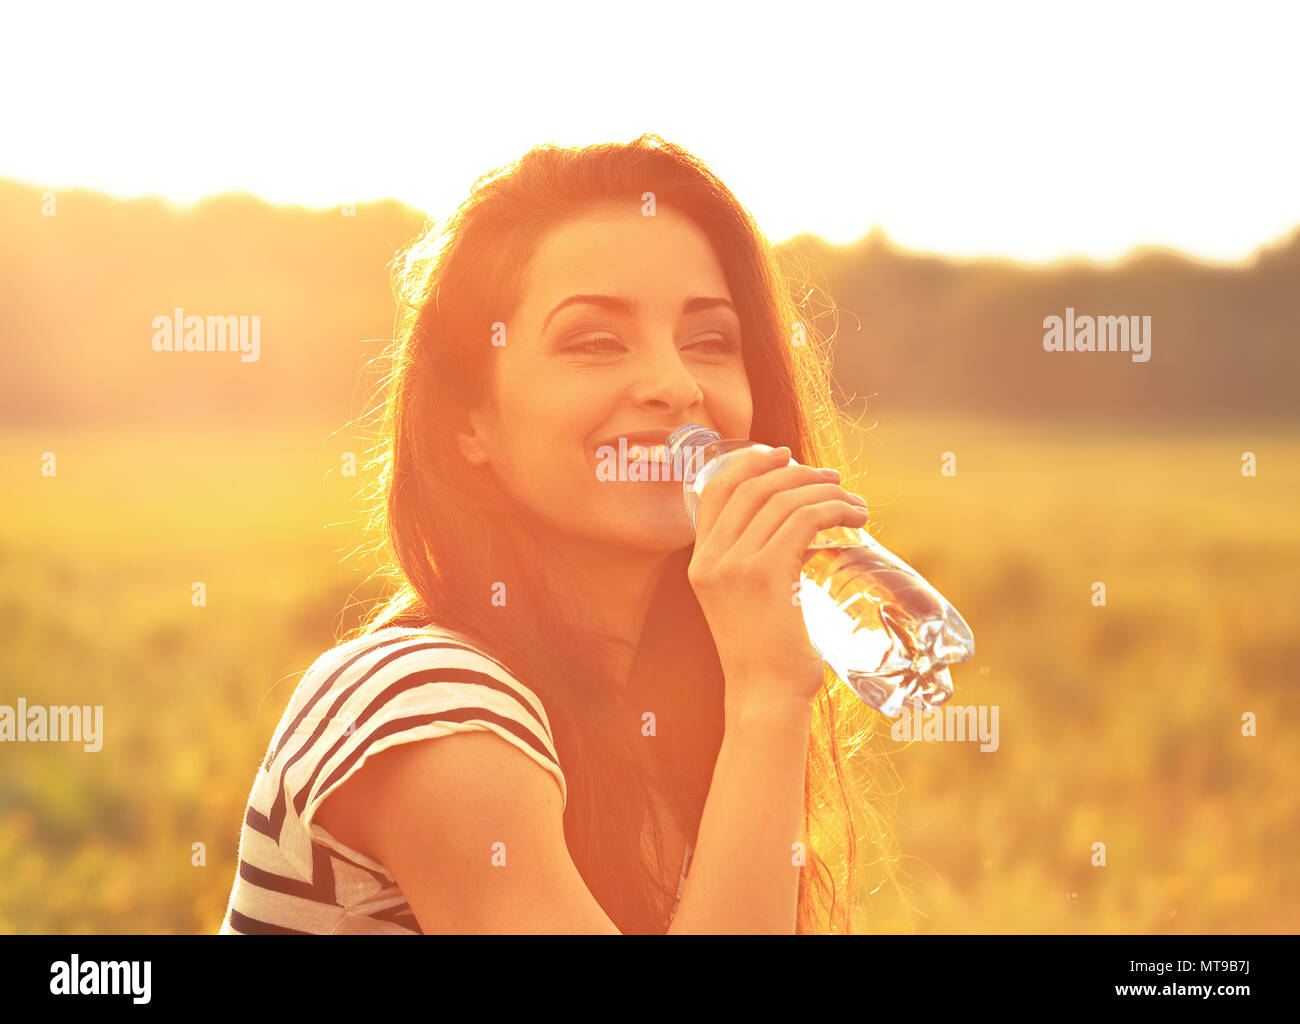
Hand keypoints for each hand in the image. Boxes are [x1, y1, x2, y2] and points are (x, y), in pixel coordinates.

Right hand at [686, 445, 869, 712]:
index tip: (785, 455)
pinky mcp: (766, 574)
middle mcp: (711, 559)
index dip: (751, 462)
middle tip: (833, 480)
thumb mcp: (744, 601)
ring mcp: (735, 565)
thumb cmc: (765, 656)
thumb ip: (753, 562)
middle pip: (754, 487)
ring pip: (784, 500)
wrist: (765, 696)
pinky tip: (855, 520)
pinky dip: (834, 510)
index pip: (717, 489)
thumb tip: (795, 524)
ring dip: (826, 493)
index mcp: (700, 562)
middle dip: (797, 473)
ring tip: (854, 505)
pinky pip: (803, 520)